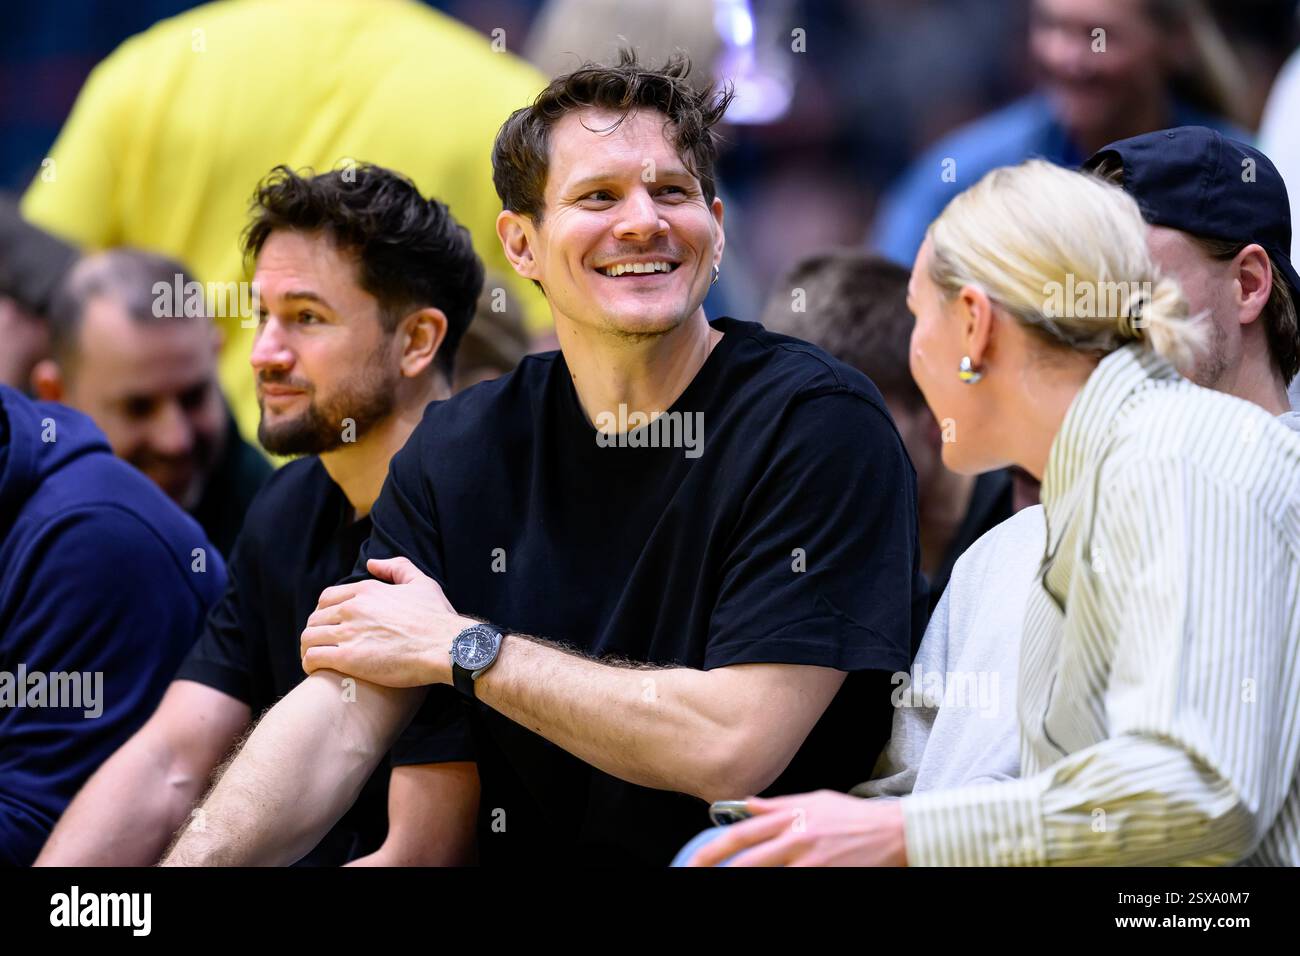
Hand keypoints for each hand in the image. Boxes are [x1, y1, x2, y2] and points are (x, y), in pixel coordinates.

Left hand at [300, 557, 472, 686]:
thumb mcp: (421, 583)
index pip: (327, 598)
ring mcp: (349, 632)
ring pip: (309, 637)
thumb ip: (397, 567)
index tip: (330, 626)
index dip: (324, 613)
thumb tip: (372, 562)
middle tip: (322, 645)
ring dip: (308, 648)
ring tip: (315, 658)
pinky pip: (313, 657)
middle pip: (315, 618)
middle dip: (315, 631)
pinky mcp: (348, 658)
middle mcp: (353, 608)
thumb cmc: (437, 618)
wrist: (445, 646)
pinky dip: (310, 663)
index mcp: (367, 591)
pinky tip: (316, 670)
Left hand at [685, 790, 907, 866]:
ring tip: (724, 888)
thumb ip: (778, 806)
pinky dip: (778, 887)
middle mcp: (796, 838)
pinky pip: (793, 886)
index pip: (741, 834)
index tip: (692, 863)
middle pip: (747, 861)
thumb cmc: (854, 816)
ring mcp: (811, 861)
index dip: (712, 851)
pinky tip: (765, 889)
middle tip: (694, 877)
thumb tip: (746, 805)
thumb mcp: (814, 800)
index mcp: (790, 816)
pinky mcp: (826, 875)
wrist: (895, 832)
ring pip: (766, 877)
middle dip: (716, 870)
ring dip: (743, 884)